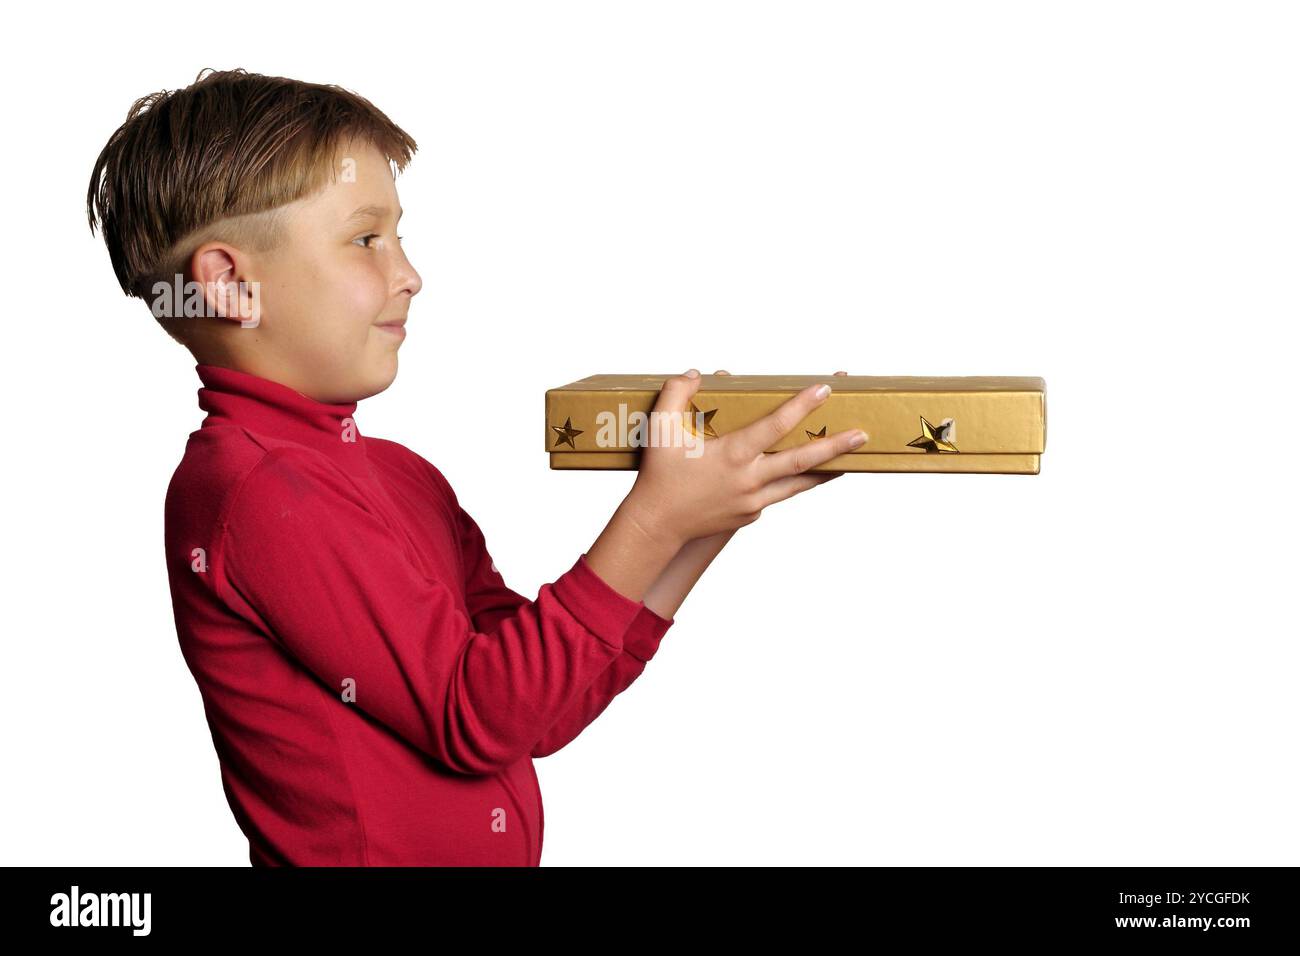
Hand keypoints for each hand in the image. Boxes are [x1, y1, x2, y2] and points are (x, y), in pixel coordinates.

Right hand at [625, 368, 863, 547]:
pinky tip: (797, 474)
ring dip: (825, 471)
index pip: (775, 425)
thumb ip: (677, 394)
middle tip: (863, 434)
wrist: (656, 525)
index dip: (801, 406)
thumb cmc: (659, 475)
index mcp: (732, 455)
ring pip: (798, 484)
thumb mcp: (661, 429)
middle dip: (835, 446)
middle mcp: (749, 480)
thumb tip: (695, 374)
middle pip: (802, 461)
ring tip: (849, 460)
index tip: (824, 389)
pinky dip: (787, 482)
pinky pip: (774, 494)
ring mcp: (753, 501)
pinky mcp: (750, 515)